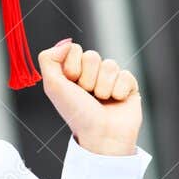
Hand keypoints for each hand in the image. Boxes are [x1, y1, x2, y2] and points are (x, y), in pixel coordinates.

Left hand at [38, 39, 140, 155]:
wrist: (101, 135)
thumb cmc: (77, 114)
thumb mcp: (53, 87)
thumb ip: (48, 59)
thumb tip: (65, 42)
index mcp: (73, 73)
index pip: (75, 49)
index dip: (73, 67)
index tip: (72, 85)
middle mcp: (92, 74)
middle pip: (92, 55)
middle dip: (88, 78)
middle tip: (88, 96)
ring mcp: (111, 79)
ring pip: (110, 65)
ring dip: (103, 87)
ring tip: (102, 101)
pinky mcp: (129, 86)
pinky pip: (126, 75)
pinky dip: (119, 91)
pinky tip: (116, 102)